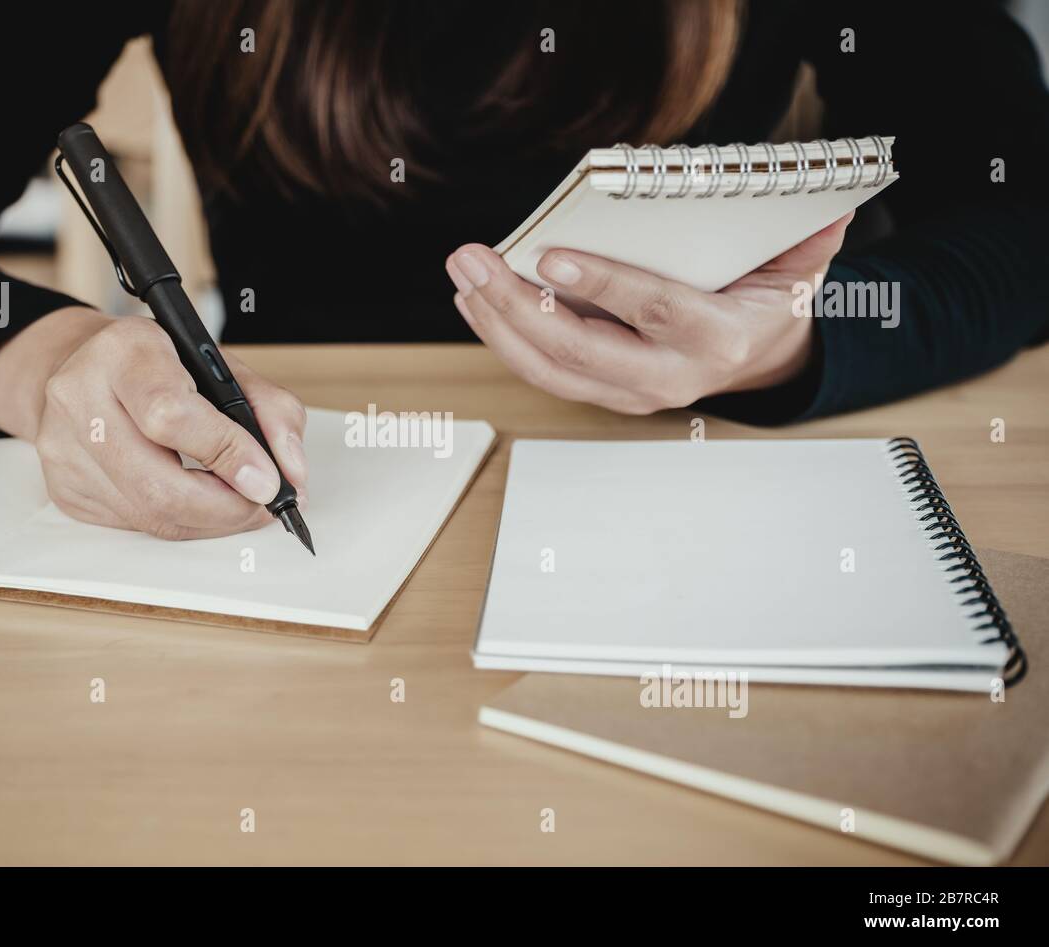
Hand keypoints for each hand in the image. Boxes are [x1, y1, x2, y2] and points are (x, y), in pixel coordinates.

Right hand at [0, 307, 307, 539]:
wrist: (85, 366)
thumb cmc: (159, 364)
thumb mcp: (221, 365)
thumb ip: (270, 410)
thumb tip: (291, 472)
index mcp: (123, 352)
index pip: (171, 415)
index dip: (226, 455)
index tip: (267, 479)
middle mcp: (80, 398)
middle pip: (158, 485)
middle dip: (227, 509)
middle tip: (263, 506)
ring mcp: (64, 449)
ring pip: (150, 515)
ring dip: (209, 522)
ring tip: (240, 506)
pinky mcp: (65, 489)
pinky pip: (136, 525)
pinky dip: (181, 523)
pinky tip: (198, 504)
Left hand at [445, 214, 852, 413]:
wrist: (759, 362)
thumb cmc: (765, 305)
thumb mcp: (797, 272)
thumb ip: (805, 240)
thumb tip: (828, 206)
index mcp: (714, 337)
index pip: (649, 310)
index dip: (599, 286)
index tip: (548, 258)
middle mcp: (668, 376)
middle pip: (578, 350)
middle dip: (516, 306)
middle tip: (473, 262)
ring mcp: (630, 393)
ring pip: (550, 369)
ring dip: (496, 323)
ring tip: (463, 275)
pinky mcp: (604, 395)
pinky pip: (544, 373)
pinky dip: (504, 338)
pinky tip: (476, 301)